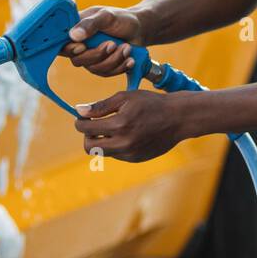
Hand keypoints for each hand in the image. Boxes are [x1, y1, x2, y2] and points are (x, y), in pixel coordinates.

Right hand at [60, 6, 143, 76]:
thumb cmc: (122, 19)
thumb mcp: (107, 16)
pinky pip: (106, 73)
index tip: (82, 47)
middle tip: (113, 44)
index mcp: (76, 30)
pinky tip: (129, 59)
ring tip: (127, 48)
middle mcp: (80, 45)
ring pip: (94, 69)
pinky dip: (120, 67)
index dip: (70, 50)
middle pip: (78, 60)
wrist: (140, 29)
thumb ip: (90, 24)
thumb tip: (73, 35)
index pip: (62, 44)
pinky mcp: (102, 67)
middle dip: (98, 55)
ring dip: (113, 60)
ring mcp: (91, 58)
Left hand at [74, 90, 194, 162]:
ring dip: (101, 141)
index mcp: (119, 125)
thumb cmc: (151, 103)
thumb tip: (78, 110)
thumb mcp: (125, 98)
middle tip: (94, 125)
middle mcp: (123, 143)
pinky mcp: (135, 159)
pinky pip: (116, 154)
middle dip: (87, 135)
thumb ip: (100, 106)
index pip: (86, 128)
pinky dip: (115, 145)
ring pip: (102, 152)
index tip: (83, 116)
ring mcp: (130, 154)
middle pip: (89, 147)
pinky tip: (127, 134)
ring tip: (112, 127)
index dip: (80, 121)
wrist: (178, 118)